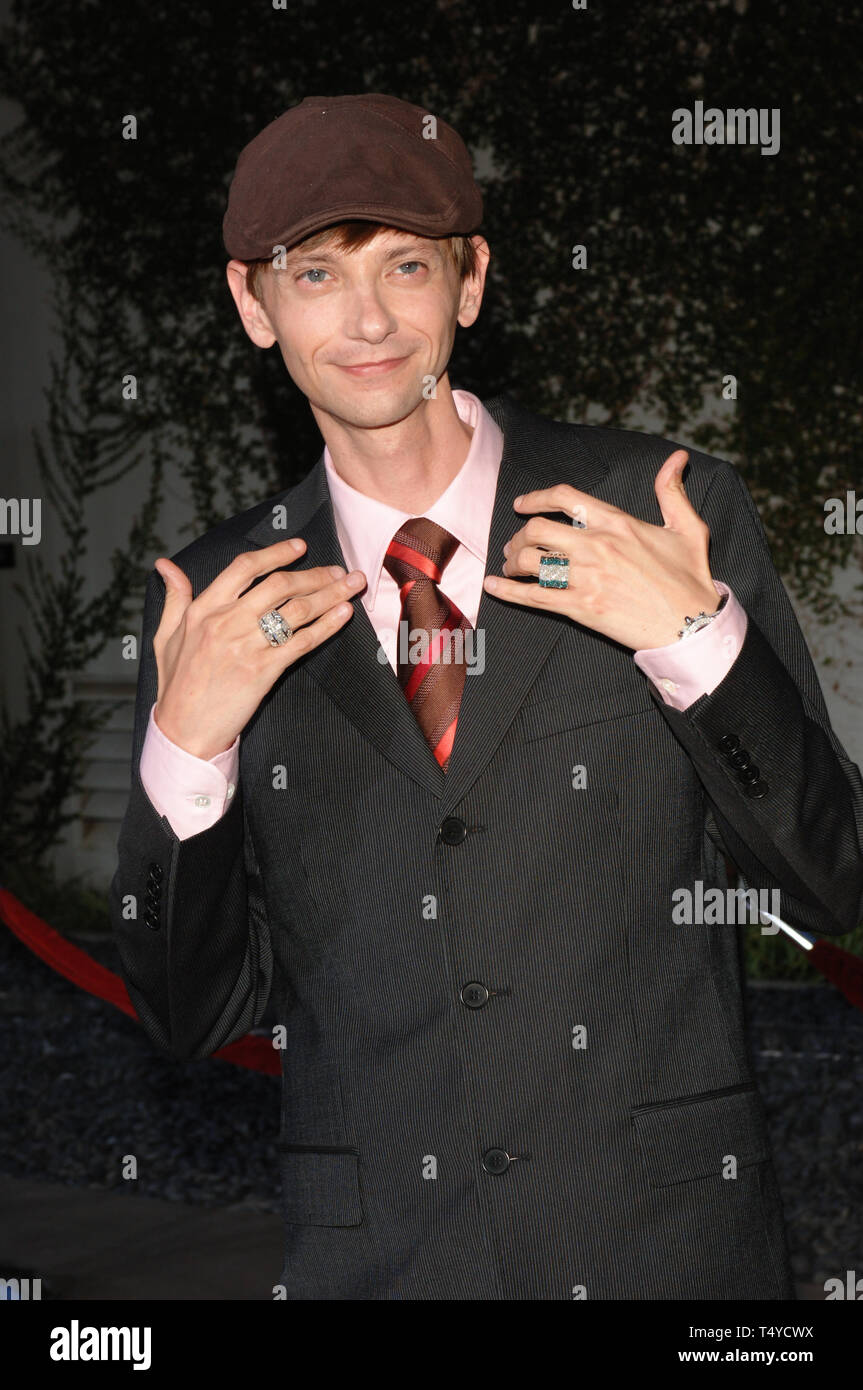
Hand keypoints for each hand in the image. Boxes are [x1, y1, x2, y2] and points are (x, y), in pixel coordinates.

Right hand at [152, 538, 365, 757]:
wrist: (184, 730)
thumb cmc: (177, 686)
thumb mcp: (166, 636)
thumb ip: (173, 598)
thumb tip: (165, 566)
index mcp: (203, 609)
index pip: (244, 567)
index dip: (276, 553)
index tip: (300, 546)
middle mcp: (226, 622)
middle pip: (279, 584)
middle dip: (315, 573)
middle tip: (339, 570)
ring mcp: (247, 645)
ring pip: (297, 610)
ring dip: (330, 594)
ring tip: (351, 585)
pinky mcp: (264, 670)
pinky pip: (303, 641)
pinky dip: (328, 626)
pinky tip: (344, 614)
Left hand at [483, 450, 718, 650]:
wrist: (692, 625)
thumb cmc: (690, 578)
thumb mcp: (687, 528)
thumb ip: (672, 491)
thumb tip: (676, 458)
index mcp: (617, 523)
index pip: (564, 497)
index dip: (536, 497)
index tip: (521, 504)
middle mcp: (597, 546)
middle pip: (537, 529)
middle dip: (520, 534)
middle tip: (517, 544)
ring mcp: (586, 577)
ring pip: (530, 560)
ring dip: (513, 561)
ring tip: (512, 566)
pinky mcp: (580, 607)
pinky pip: (533, 596)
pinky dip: (507, 590)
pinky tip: (493, 586)